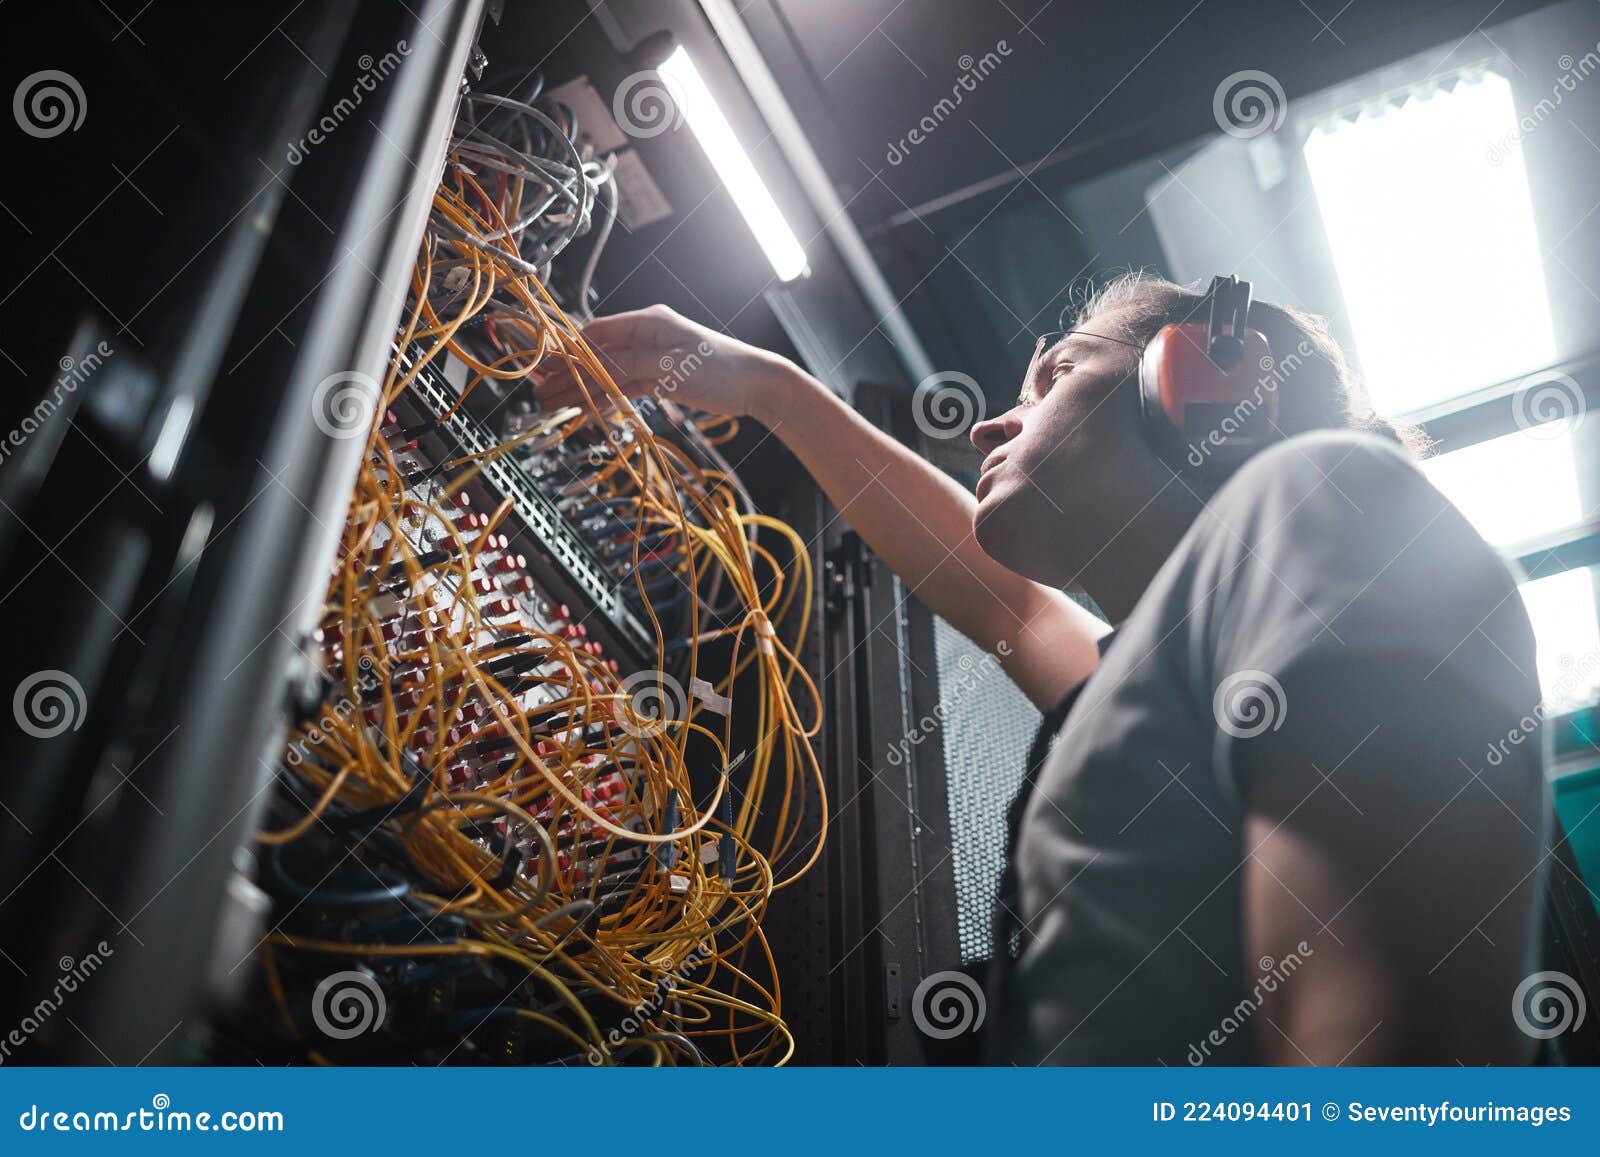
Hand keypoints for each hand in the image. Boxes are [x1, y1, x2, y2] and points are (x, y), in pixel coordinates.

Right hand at [531, 305, 799, 424]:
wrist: (755, 384)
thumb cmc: (720, 368)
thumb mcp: (673, 364)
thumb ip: (632, 364)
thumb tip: (594, 364)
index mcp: (647, 322)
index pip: (598, 333)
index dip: (569, 352)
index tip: (545, 367)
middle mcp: (645, 337)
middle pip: (597, 356)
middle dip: (567, 374)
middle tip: (538, 394)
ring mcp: (650, 359)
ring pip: (607, 376)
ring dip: (581, 390)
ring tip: (552, 406)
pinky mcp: (658, 380)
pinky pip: (623, 388)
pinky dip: (604, 400)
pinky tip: (582, 410)